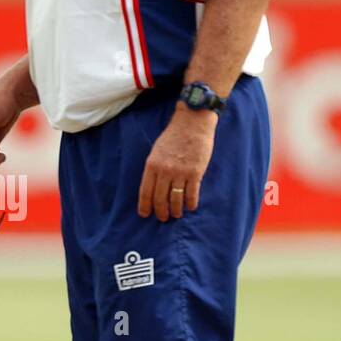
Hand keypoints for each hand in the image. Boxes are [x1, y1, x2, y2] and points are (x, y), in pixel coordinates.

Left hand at [137, 105, 216, 221]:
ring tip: (176, 214)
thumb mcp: (157, 150)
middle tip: (163, 218)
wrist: (193, 122)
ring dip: (176, 210)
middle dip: (161, 211)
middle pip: (160, 199)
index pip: (145, 191)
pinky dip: (190, 203)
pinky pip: (192, 194)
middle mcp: (164, 171)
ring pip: (176, 200)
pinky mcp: (195, 173)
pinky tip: (190, 207)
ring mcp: (180, 173)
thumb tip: (153, 186)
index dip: (145, 205)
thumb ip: (154, 168)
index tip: (145, 214)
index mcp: (152, 165)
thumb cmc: (174, 136)